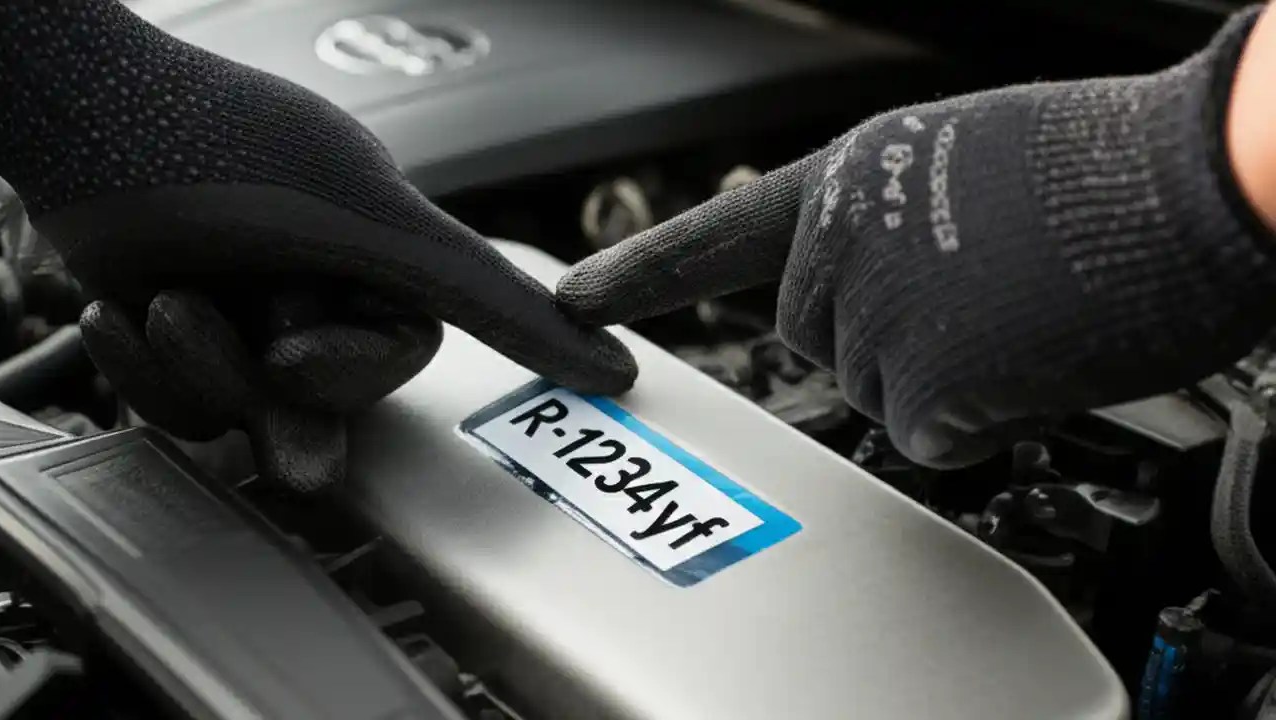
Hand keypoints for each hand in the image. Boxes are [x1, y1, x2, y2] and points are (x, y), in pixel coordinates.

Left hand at [0, 1, 634, 489]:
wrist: (66, 119)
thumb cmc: (211, 143)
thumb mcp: (371, 220)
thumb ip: (487, 296)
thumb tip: (608, 365)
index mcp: (379, 242)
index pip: (454, 320)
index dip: (519, 351)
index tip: (608, 380)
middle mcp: (318, 279)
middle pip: (347, 386)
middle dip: (292, 373)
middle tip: (260, 342)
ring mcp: (242, 309)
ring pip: (258, 408)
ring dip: (206, 368)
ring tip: (171, 303)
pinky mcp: (175, 334)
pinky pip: (187, 406)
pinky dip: (149, 372)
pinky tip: (128, 312)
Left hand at [559, 7, 1274, 467]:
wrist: (1195, 178)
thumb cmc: (1103, 166)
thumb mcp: (960, 163)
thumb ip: (887, 220)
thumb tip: (878, 273)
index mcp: (847, 175)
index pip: (714, 235)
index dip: (637, 275)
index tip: (572, 302)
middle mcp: (840, 241)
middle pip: (812, 336)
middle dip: (879, 336)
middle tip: (971, 301)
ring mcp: (874, 312)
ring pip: (869, 388)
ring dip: (936, 373)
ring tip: (1015, 315)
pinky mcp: (920, 382)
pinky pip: (923, 433)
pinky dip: (973, 418)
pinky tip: (1026, 359)